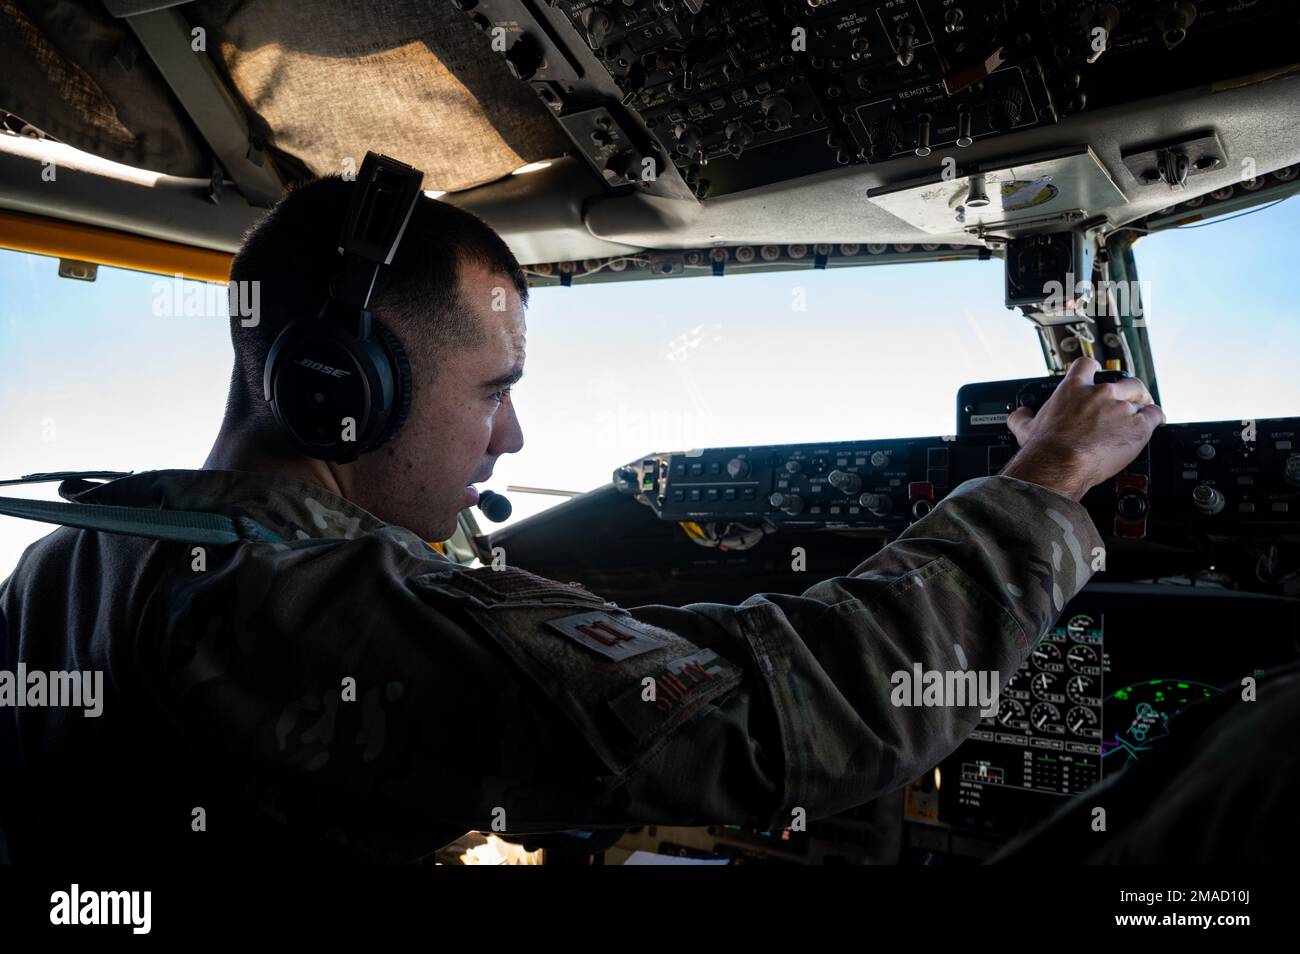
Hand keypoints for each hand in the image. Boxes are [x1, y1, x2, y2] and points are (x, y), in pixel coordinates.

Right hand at [1002, 357, 1165, 500]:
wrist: (1060, 463)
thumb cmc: (1045, 448)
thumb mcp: (1025, 428)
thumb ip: (1022, 417)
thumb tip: (1020, 414)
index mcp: (1073, 390)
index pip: (1087, 365)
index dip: (1094, 368)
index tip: (1097, 374)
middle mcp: (1100, 394)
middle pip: (1124, 381)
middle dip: (1129, 388)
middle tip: (1129, 397)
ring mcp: (1120, 408)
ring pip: (1142, 397)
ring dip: (1144, 403)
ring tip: (1144, 409)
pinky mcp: (1138, 426)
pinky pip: (1155, 415)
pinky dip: (1156, 418)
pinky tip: (1155, 422)